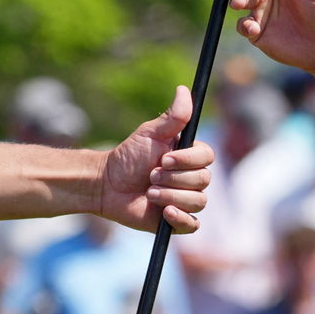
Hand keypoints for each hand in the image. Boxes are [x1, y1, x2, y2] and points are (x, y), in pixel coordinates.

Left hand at [97, 85, 210, 231]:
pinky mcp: (177, 221)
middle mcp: (192, 178)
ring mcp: (186, 200)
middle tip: (150, 175)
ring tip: (149, 192)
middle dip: (173, 178)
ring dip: (170, 196)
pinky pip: (192, 224)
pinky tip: (164, 213)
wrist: (108, 185)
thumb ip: (173, 116)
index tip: (164, 159)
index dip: (188, 159)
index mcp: (190, 156)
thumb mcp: (150, 133)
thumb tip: (184, 89)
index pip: (207, 157)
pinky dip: (179, 218)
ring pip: (198, 201)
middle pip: (203, 180)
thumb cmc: (128, 156)